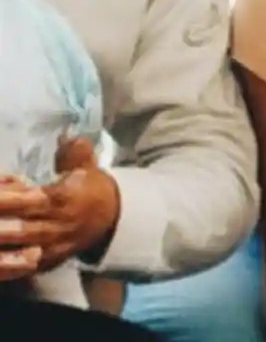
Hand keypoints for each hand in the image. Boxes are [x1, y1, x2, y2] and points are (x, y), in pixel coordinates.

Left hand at [0, 138, 119, 273]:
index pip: (28, 200)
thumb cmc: (91, 188)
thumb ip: (74, 151)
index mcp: (63, 199)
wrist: (115, 219)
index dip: (4, 199)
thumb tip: (66, 136)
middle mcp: (56, 225)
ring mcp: (50, 247)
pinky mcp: (46, 262)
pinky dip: (4, 266)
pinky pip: (20, 268)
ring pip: (16, 251)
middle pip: (17, 228)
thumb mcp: (86, 165)